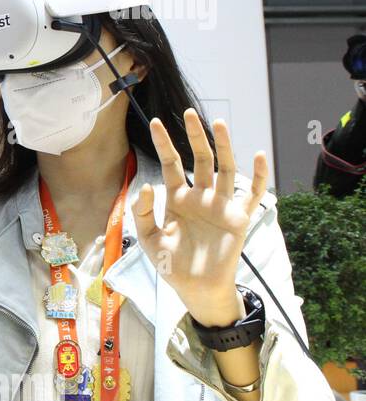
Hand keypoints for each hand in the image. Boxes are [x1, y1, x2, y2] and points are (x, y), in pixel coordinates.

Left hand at [131, 109, 268, 326]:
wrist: (195, 287)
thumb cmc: (171, 264)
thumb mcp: (149, 238)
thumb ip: (142, 212)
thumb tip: (147, 185)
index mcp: (177, 199)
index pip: (171, 164)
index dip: (164, 144)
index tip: (155, 122)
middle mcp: (200, 197)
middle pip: (199, 159)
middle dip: (194, 136)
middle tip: (189, 113)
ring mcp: (221, 205)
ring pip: (225, 169)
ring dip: (223, 146)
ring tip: (219, 123)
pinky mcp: (239, 218)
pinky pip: (253, 194)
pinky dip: (258, 176)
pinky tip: (257, 155)